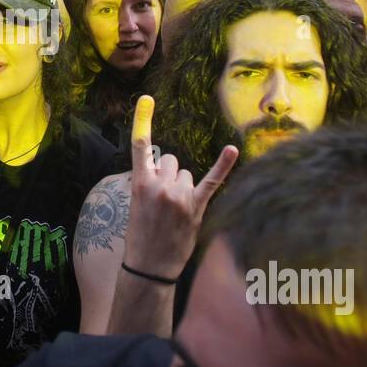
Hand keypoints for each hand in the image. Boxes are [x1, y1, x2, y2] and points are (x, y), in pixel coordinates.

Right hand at [124, 96, 237, 277]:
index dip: (142, 121)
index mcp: (140, 184)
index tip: (146, 99)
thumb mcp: (135, 206)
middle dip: (169, 175)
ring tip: (175, 213)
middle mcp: (160, 185)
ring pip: (187, 174)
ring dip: (183, 188)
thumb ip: (149, 183)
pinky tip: (232, 149)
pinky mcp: (196, 206)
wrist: (149, 267)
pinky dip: (223, 165)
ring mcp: (180, 196)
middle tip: (163, 201)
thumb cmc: (140, 237)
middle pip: (171, 161)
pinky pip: (212, 181)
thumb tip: (165, 168)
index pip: (140, 147)